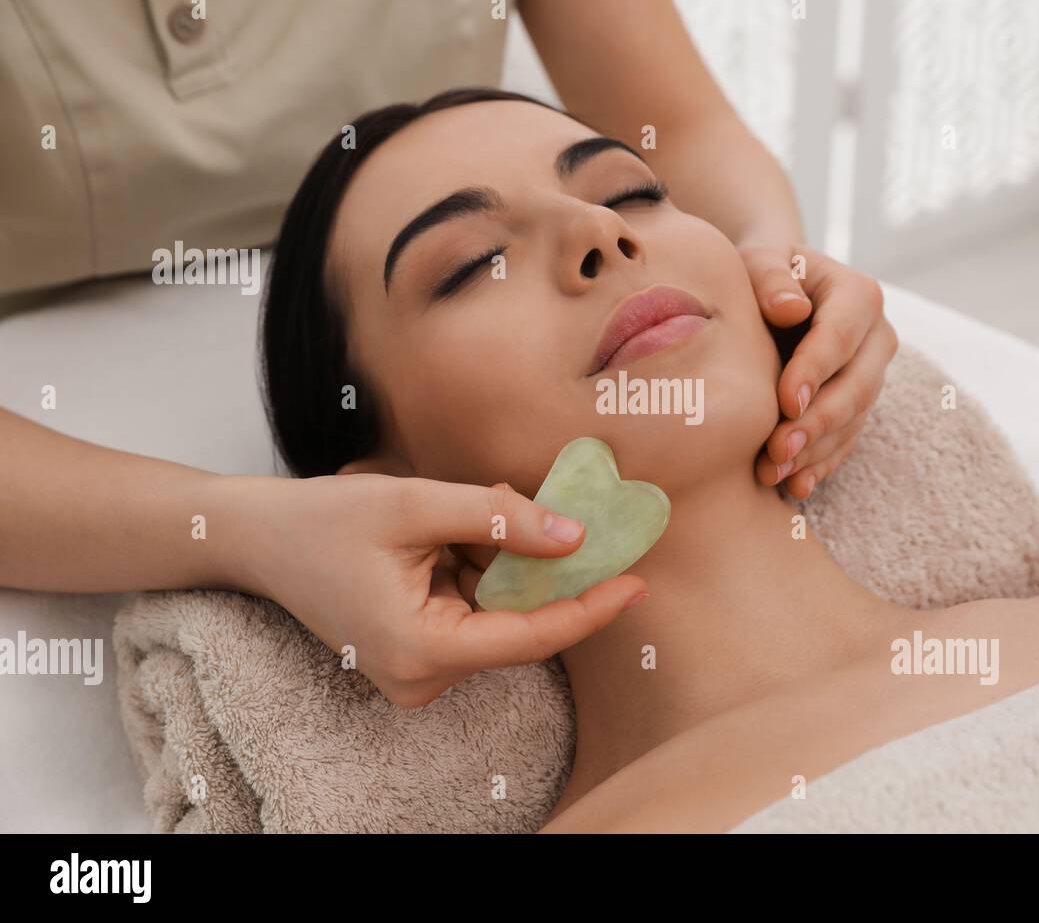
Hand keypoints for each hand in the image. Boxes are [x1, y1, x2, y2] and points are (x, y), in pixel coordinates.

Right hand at [227, 474, 646, 707]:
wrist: (259, 537)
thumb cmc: (326, 519)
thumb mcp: (416, 503)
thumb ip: (500, 518)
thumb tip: (576, 536)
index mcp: (421, 651)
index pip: (531, 637)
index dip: (590, 607)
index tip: (637, 580)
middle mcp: (422, 677)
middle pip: (515, 623)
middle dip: (536, 565)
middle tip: (548, 508)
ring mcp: (418, 671)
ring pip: (496, 614)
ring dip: (500, 561)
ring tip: (464, 512)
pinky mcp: (417, 654)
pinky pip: (473, 612)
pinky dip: (479, 569)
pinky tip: (454, 533)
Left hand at [738, 241, 898, 498]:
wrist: (774, 292)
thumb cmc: (762, 273)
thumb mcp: (760, 259)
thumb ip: (770, 276)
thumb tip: (791, 309)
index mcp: (859, 295)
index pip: (841, 337)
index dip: (816, 370)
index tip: (786, 401)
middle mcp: (876, 338)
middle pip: (856, 387)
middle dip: (817, 423)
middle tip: (777, 451)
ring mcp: (870, 376)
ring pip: (852, 421)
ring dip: (814, 452)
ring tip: (771, 474)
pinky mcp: (856, 406)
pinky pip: (845, 441)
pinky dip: (820, 465)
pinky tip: (795, 487)